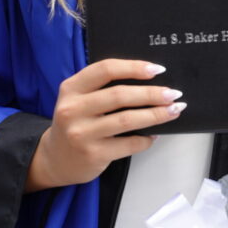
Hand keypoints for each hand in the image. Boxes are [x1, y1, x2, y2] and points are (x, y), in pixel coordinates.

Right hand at [26, 59, 183, 191]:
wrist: (54, 159)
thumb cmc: (77, 122)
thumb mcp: (80, 99)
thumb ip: (104, 87)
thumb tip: (151, 80)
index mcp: (71, 88)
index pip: (106, 69)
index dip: (134, 67)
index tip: (158, 70)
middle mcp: (73, 109)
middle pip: (120, 95)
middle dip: (152, 93)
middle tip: (173, 94)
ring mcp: (81, 133)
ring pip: (127, 120)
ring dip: (156, 114)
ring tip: (173, 110)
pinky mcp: (92, 154)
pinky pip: (129, 144)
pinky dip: (146, 139)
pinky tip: (155, 135)